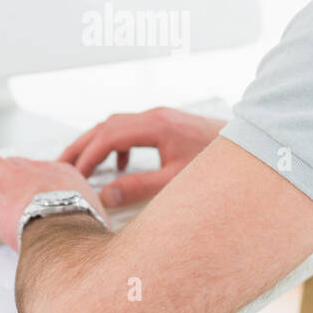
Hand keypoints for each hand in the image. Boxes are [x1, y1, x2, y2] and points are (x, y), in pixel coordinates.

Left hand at [0, 156, 109, 251]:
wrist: (66, 233)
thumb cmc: (83, 229)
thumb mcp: (97, 214)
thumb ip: (92, 215)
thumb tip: (99, 229)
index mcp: (63, 174)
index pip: (42, 168)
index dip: (32, 179)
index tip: (29, 190)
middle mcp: (36, 170)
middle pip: (14, 162)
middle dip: (5, 172)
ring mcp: (13, 180)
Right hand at [58, 106, 225, 208]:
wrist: (253, 147)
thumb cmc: (217, 162)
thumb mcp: (175, 181)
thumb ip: (139, 189)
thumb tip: (106, 196)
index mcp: (156, 125)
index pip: (108, 136)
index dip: (87, 156)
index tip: (72, 175)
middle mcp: (156, 116)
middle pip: (106, 126)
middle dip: (81, 146)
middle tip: (59, 167)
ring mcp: (161, 118)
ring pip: (116, 126)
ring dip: (96, 144)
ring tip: (80, 166)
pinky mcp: (167, 125)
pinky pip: (131, 130)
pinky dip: (117, 145)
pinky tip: (120, 166)